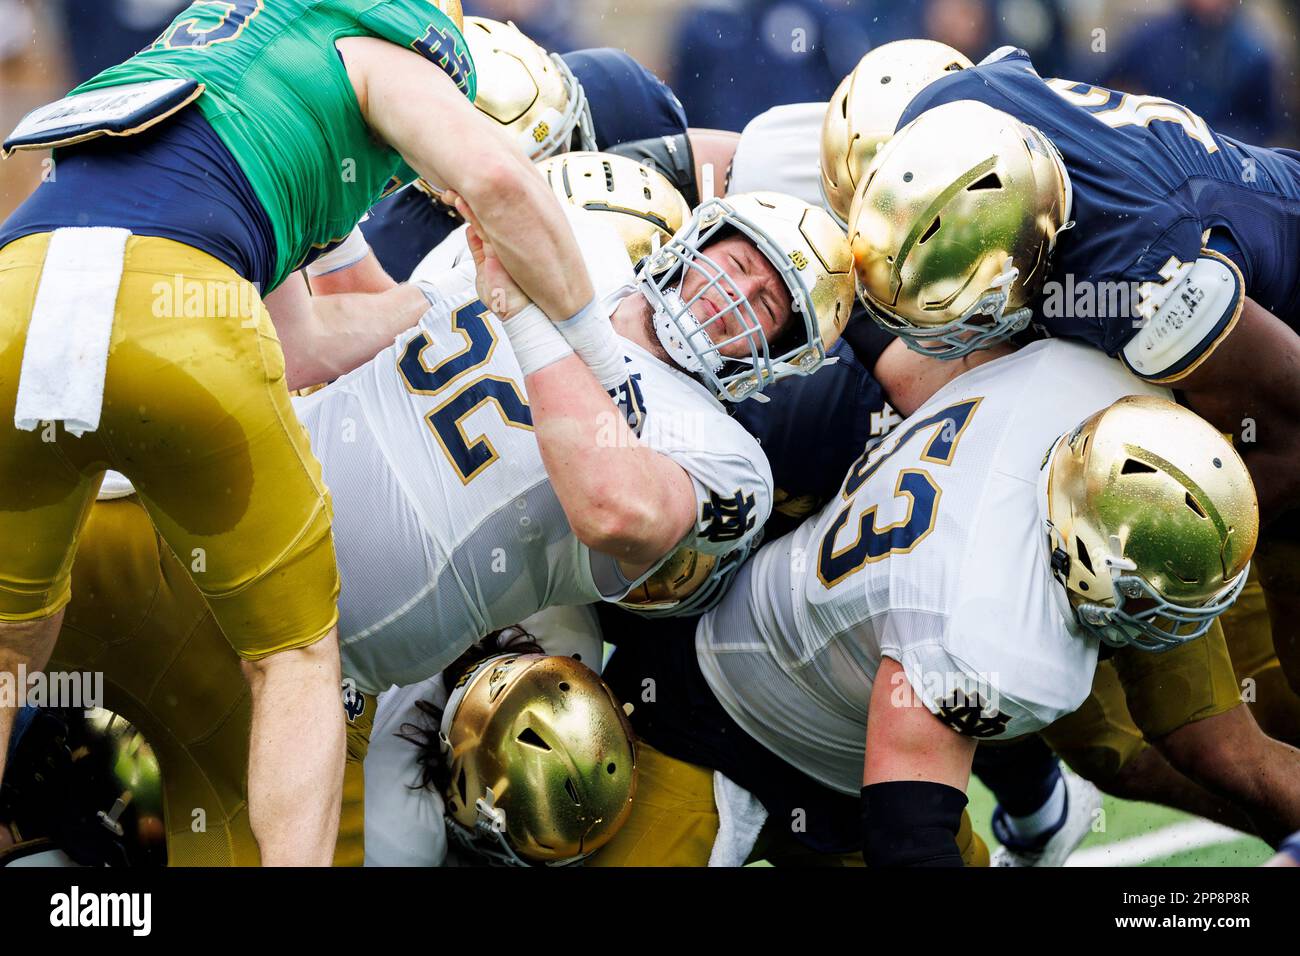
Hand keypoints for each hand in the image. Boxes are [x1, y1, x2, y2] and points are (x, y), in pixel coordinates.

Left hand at [444, 189, 532, 319]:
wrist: (517, 312)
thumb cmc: (502, 296)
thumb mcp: (483, 271)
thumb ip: (478, 250)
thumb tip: (470, 230)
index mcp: (498, 243)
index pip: (483, 219)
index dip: (468, 207)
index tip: (453, 196)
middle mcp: (503, 239)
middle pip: (484, 213)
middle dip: (465, 199)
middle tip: (448, 190)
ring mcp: (504, 241)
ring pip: (484, 215)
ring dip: (465, 203)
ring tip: (450, 193)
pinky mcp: (501, 247)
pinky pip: (484, 225)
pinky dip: (470, 213)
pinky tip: (460, 202)